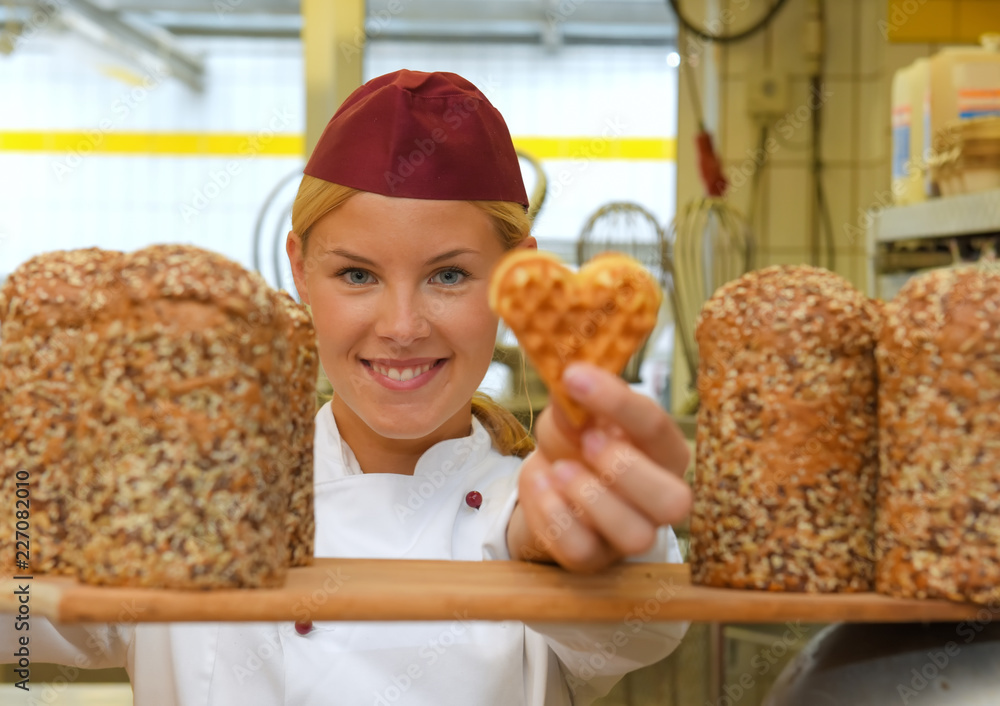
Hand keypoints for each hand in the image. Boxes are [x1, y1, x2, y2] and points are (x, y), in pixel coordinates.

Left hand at [507, 362, 692, 572]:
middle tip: (587, 441)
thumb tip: (568, 379)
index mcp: (662, 451)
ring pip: (636, 535)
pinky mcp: (593, 559)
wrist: (548, 484)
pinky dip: (555, 516)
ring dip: (592, 498)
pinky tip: (541, 485)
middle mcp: (659, 498)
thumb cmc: (574, 443)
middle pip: (674, 500)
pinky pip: (582, 550)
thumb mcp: (573, 416)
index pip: (656, 426)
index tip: (574, 376)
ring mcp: (629, 534)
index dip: (617, 401)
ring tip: (559, 469)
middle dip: (627, 469)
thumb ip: (574, 404)